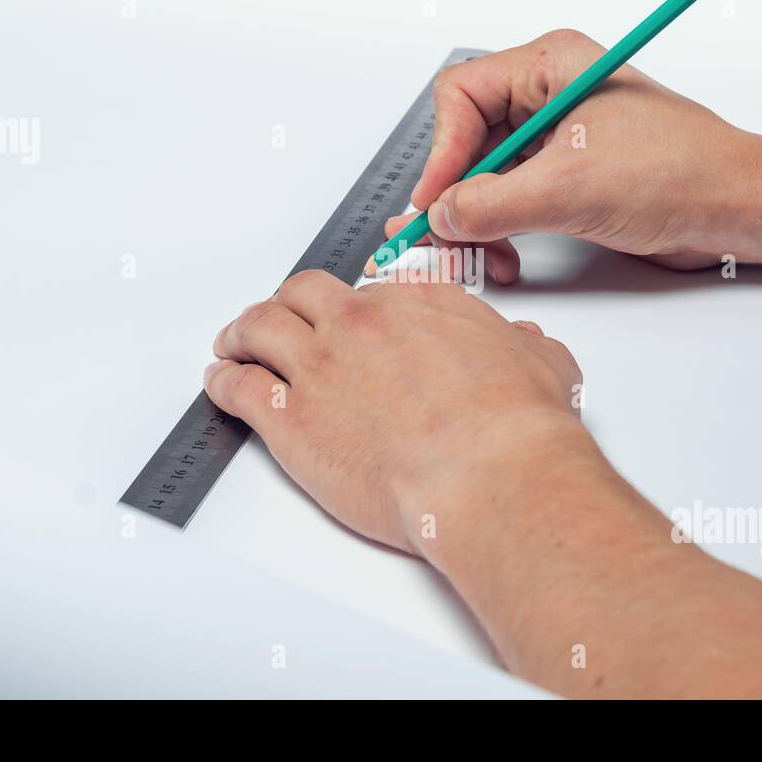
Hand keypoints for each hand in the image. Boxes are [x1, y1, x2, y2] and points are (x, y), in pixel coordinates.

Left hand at [203, 270, 587, 553]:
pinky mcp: (291, 419)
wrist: (491, 472)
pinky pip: (238, 387)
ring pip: (259, 327)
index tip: (349, 319)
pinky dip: (222, 382)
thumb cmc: (518, 426)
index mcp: (417, 304)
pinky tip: (218, 385)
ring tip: (232, 344)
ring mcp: (321, 367)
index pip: (371, 289)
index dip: (354, 306)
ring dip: (241, 333)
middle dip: (288, 305)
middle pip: (304, 294)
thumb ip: (523, 347)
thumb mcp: (542, 364)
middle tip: (280, 320)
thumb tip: (527, 345)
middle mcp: (361, 324)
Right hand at [387, 28, 761, 281]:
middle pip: (467, 139)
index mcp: (550, 66)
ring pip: (485, 175)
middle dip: (455, 193)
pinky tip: (506, 257)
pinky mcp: (568, 175)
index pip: (461, 95)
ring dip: (477, 220)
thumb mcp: (569, 189)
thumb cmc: (679, 174)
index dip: (442, 150)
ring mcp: (558, 137)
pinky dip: (501, 230)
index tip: (436, 200)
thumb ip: (491, 204)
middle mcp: (549, 95)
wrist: (736, 208)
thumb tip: (439, 217)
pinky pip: (511, 199)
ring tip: (484, 257)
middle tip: (440, 237)